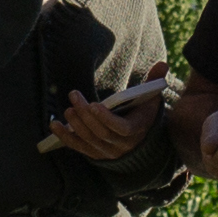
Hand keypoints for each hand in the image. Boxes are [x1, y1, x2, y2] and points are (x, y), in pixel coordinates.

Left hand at [49, 75, 169, 163]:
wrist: (140, 139)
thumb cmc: (143, 112)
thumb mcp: (151, 97)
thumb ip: (155, 80)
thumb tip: (163, 63)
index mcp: (136, 130)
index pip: (121, 128)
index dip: (107, 119)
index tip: (95, 105)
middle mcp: (121, 145)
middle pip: (101, 133)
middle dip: (86, 115)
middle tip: (75, 96)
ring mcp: (107, 151)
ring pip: (89, 140)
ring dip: (76, 125)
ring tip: (68, 109)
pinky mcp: (94, 153)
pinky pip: (78, 147)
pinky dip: (65, 137)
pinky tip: (54, 125)